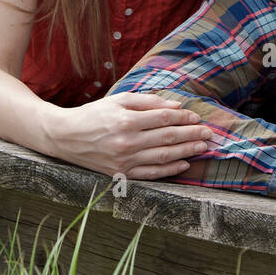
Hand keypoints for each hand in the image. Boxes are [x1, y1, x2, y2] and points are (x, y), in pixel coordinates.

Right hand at [53, 92, 212, 179]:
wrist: (66, 137)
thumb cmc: (94, 115)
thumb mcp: (118, 100)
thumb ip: (148, 102)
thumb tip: (176, 106)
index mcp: (125, 120)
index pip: (163, 118)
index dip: (183, 117)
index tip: (197, 117)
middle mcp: (126, 141)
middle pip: (168, 138)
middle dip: (192, 134)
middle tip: (209, 133)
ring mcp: (124, 160)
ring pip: (164, 157)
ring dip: (187, 151)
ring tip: (202, 147)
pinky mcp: (121, 174)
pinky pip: (152, 173)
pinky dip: (170, 170)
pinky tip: (184, 164)